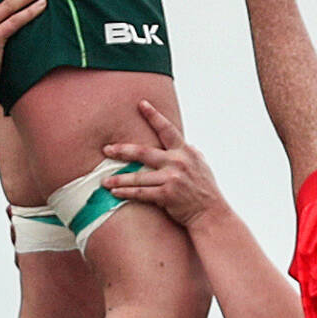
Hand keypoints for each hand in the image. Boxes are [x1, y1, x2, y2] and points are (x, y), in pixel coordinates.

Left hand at [101, 100, 226, 227]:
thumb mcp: (200, 164)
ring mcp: (172, 178)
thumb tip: (179, 141)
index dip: (154, 116)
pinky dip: (126, 193)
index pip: (167, 130)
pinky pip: (141, 192)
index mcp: (185, 151)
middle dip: (122, 150)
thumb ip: (187, 152)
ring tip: (104, 181)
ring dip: (119, 179)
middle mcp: (178, 162)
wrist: (211, 213)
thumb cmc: (204, 189)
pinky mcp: (167, 195)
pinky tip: (114, 193)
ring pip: (138, 176)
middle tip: (106, 149)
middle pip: (143, 152)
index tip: (141, 104)